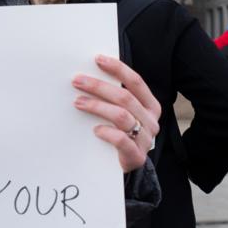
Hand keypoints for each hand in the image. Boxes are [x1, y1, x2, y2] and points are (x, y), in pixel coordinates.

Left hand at [72, 55, 161, 172]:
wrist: (127, 168)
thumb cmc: (121, 136)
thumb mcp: (122, 115)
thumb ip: (114, 99)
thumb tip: (90, 76)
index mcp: (150, 105)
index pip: (136, 82)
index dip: (118, 69)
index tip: (97, 59)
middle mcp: (150, 120)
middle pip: (125, 97)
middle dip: (99, 86)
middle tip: (78, 81)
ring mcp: (145, 139)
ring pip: (121, 116)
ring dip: (97, 106)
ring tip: (78, 102)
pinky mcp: (136, 156)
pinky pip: (121, 139)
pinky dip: (107, 132)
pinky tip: (94, 130)